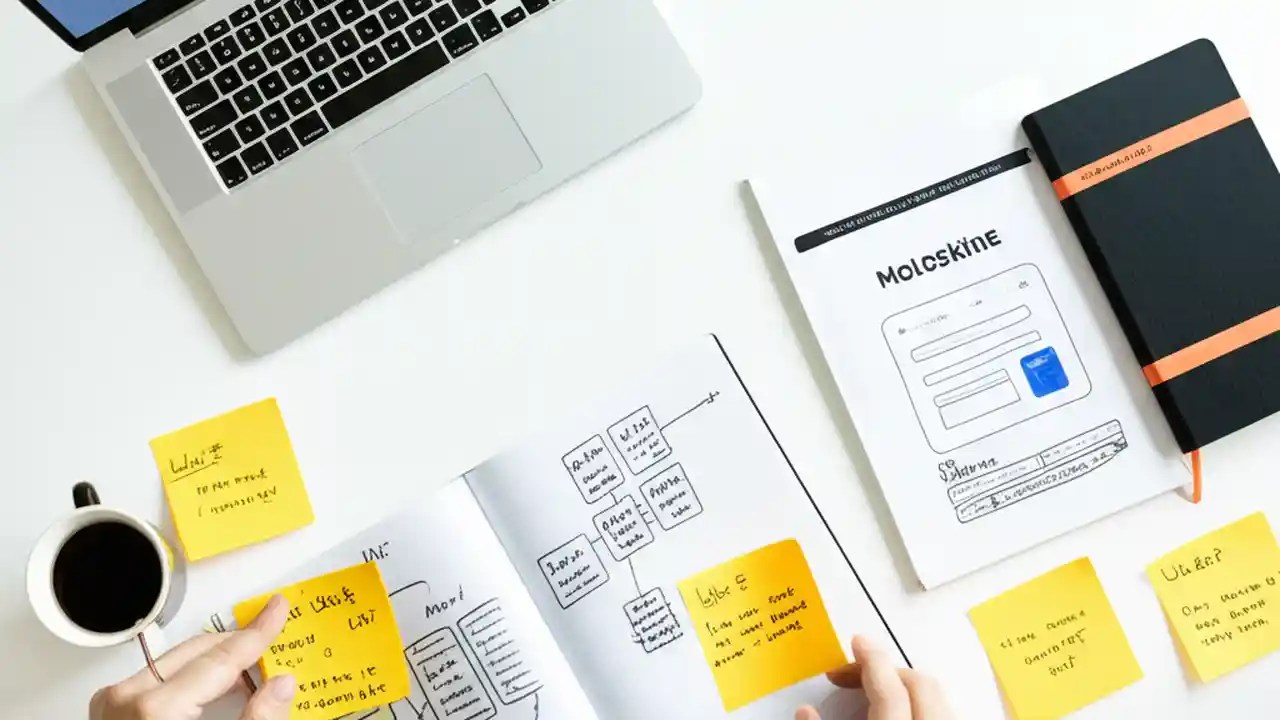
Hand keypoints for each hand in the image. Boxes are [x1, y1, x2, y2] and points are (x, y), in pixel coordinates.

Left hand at [90, 594, 294, 719]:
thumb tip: (281, 686)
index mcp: (156, 708)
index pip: (222, 657)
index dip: (258, 632)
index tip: (277, 608)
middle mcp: (128, 698)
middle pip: (199, 652)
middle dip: (239, 646)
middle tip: (270, 639)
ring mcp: (112, 703)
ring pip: (178, 660)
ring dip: (214, 662)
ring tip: (245, 670)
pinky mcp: (108, 708)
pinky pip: (157, 675)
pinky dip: (188, 676)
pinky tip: (209, 685)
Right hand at [795, 635, 953, 719]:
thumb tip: (804, 711)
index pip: (889, 689)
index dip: (872, 661)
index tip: (858, 643)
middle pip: (920, 686)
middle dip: (889, 670)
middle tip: (857, 674)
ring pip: (940, 698)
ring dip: (910, 686)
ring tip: (881, 692)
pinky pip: (948, 712)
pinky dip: (927, 704)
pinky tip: (907, 712)